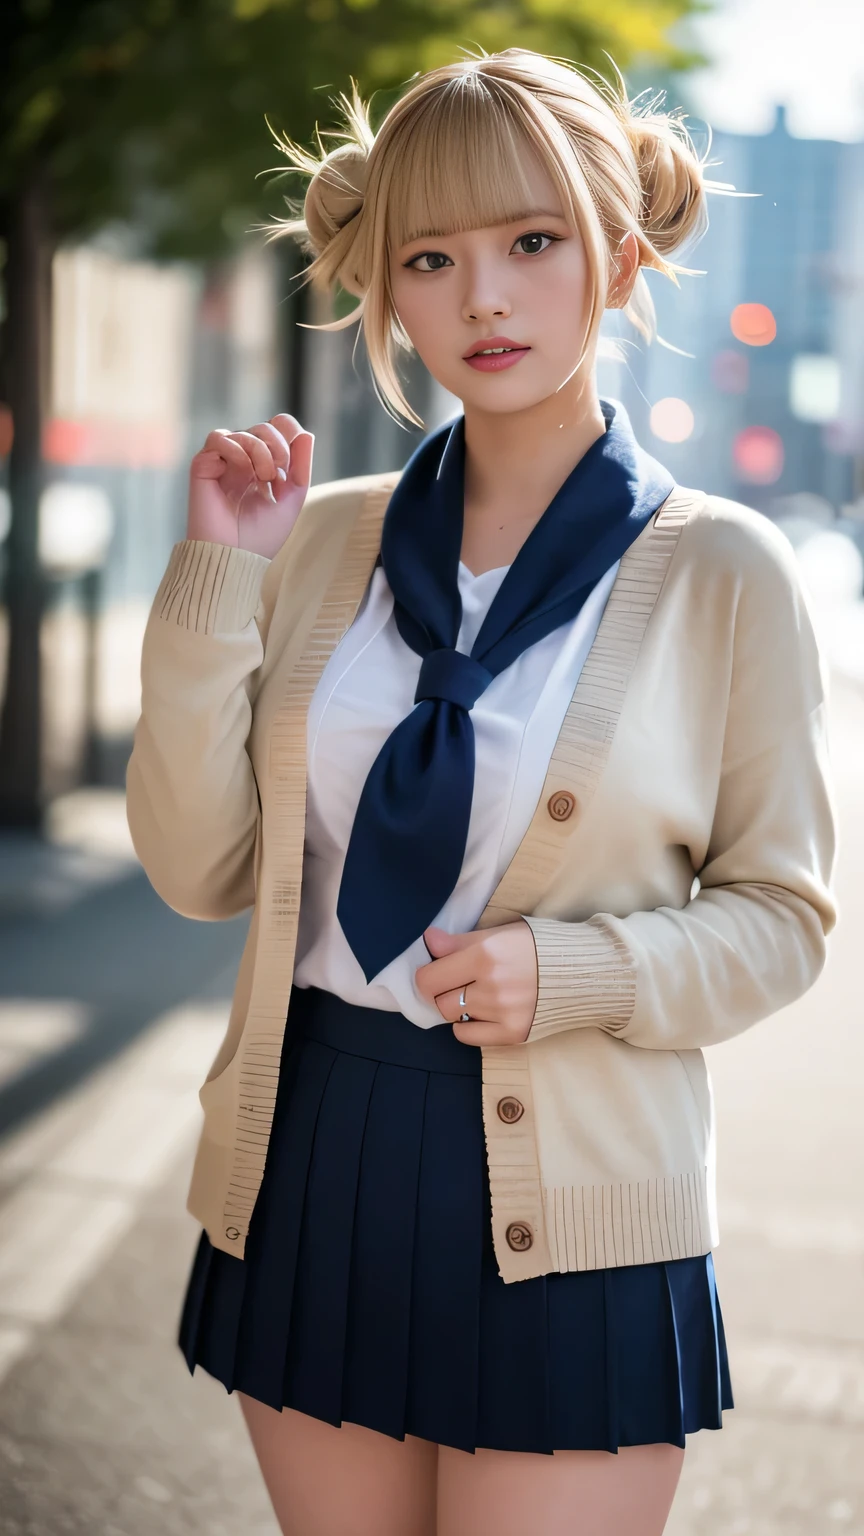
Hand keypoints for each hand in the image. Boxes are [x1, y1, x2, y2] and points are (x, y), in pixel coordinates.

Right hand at [186, 413, 313, 557]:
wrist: (234, 556)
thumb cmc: (260, 536)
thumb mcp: (291, 500)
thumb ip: (301, 468)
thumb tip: (306, 434)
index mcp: (263, 466)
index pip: (277, 429)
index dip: (289, 435)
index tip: (291, 466)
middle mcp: (242, 461)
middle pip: (264, 427)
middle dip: (277, 445)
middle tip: (276, 474)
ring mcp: (222, 463)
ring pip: (243, 432)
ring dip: (260, 449)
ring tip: (263, 477)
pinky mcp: (203, 466)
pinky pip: (219, 437)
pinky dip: (236, 449)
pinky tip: (243, 470)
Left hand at [414, 920, 537, 1045]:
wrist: (583, 971)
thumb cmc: (539, 946)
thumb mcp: (500, 933)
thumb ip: (460, 941)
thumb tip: (428, 941)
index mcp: (485, 955)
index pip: (430, 977)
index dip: (427, 974)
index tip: (436, 971)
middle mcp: (491, 986)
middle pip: (439, 999)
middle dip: (442, 990)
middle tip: (457, 982)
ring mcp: (502, 1013)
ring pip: (453, 1016)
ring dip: (457, 1006)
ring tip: (474, 994)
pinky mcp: (513, 1033)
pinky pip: (469, 1037)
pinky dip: (468, 1026)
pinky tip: (481, 1013)